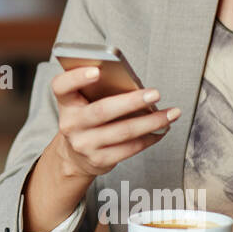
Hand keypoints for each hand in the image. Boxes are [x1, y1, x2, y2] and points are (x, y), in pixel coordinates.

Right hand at [49, 66, 180, 179]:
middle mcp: (70, 124)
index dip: (77, 77)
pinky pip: (130, 148)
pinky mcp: (99, 160)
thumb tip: (136, 87)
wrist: (75, 155)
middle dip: (132, 102)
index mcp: (66, 103)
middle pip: (102, 110)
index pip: (61, 86)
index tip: (97, 71)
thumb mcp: (83, 102)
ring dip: (151, 122)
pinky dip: (149, 138)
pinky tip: (162, 130)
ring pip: (123, 131)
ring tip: (171, 113)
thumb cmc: (87, 119)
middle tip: (155, 94)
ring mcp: (84, 144)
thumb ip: (99, 91)